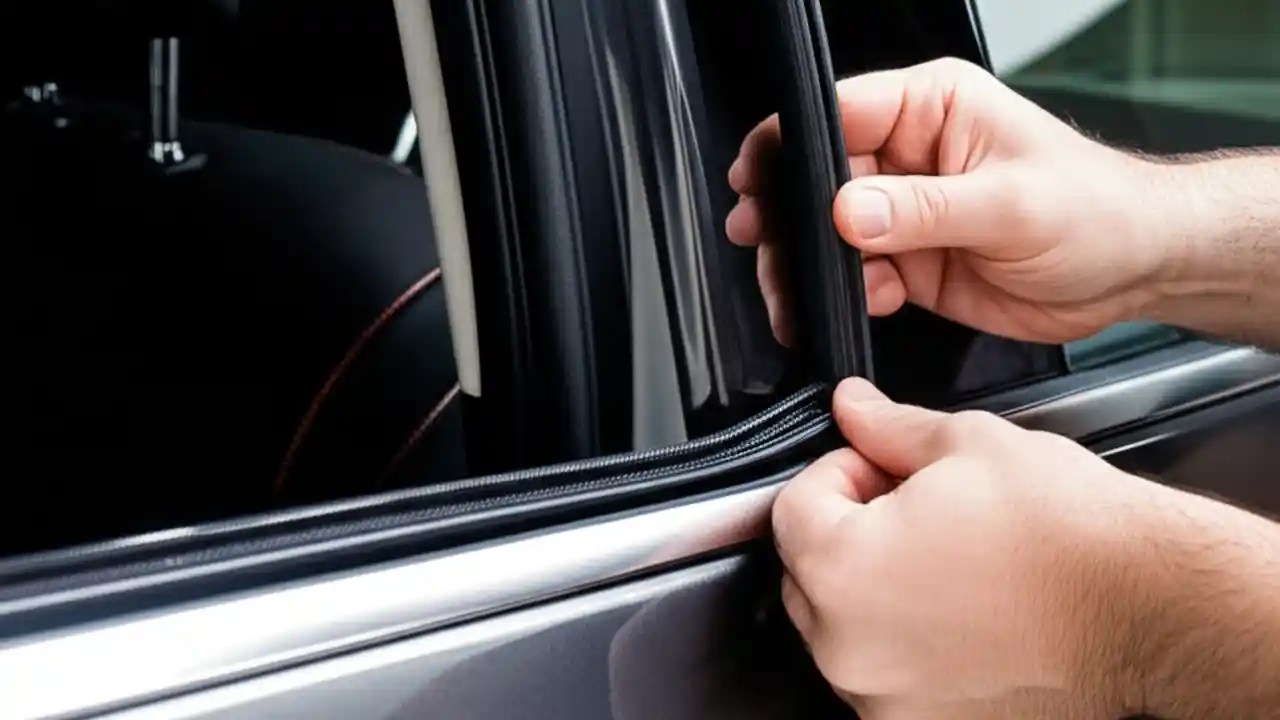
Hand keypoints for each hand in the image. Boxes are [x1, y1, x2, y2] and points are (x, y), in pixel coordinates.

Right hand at [726, 58, 1172, 344]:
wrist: (1134, 271)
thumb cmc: (1097, 212)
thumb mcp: (1011, 204)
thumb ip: (924, 208)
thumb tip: (849, 211)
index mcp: (932, 109)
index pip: (838, 112)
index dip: (789, 145)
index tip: (758, 182)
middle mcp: (911, 156)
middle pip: (818, 177)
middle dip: (787, 214)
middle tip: (761, 241)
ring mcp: (908, 210)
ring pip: (828, 233)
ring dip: (810, 264)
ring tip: (796, 291)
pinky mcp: (912, 259)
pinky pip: (858, 276)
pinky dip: (849, 295)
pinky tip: (867, 303)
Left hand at [772, 378, 1158, 718]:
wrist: (1151, 607)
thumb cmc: (1068, 533)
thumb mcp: (968, 444)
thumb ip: (888, 428)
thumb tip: (852, 407)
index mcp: (839, 569)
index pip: (792, 508)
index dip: (839, 472)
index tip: (879, 468)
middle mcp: (846, 646)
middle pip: (808, 571)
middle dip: (848, 531)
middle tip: (914, 509)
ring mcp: (882, 697)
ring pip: (844, 626)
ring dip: (874, 588)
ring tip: (948, 561)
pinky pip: (886, 673)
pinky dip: (906, 642)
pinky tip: (962, 611)